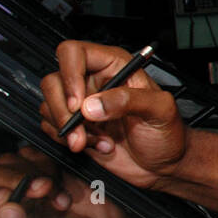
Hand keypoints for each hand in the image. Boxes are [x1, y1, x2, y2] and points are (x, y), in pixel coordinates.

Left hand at [0, 146, 128, 217]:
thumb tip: (5, 212)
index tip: (3, 200)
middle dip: (8, 178)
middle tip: (38, 190)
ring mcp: (18, 184)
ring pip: (5, 160)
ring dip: (33, 173)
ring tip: (56, 196)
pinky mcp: (40, 169)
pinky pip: (32, 153)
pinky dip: (48, 165)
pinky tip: (63, 187)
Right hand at [39, 40, 186, 188]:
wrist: (164, 165)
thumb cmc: (168, 132)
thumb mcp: (160, 110)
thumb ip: (129, 101)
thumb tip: (92, 105)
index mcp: (114, 66)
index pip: (74, 53)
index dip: (69, 74)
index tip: (79, 103)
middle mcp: (93, 81)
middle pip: (53, 81)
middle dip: (63, 111)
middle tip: (81, 130)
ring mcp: (82, 104)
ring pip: (49, 106)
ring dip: (71, 130)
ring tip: (101, 141)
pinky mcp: (75, 126)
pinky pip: (51, 127)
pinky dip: (70, 141)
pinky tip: (97, 145)